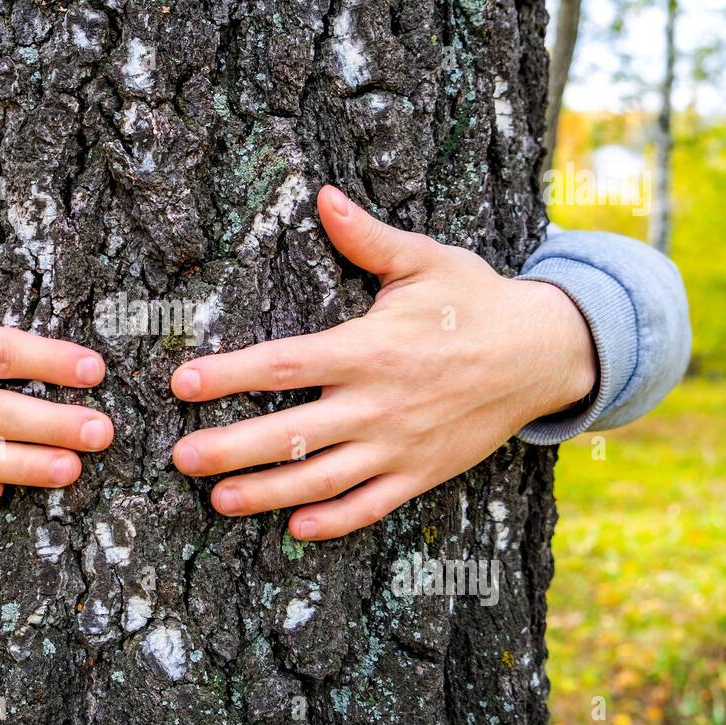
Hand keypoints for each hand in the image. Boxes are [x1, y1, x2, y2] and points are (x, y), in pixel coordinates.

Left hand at [171, 185, 596, 540]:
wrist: (545, 353)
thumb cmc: (475, 300)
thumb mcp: (424, 260)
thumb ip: (367, 238)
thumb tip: (323, 197)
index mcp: (369, 348)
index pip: (284, 365)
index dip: (229, 375)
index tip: (183, 383)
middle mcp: (378, 403)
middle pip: (291, 433)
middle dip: (231, 448)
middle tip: (180, 457)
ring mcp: (400, 445)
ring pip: (322, 478)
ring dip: (267, 492)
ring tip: (218, 500)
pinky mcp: (423, 472)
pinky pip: (372, 505)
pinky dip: (335, 521)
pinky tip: (297, 527)